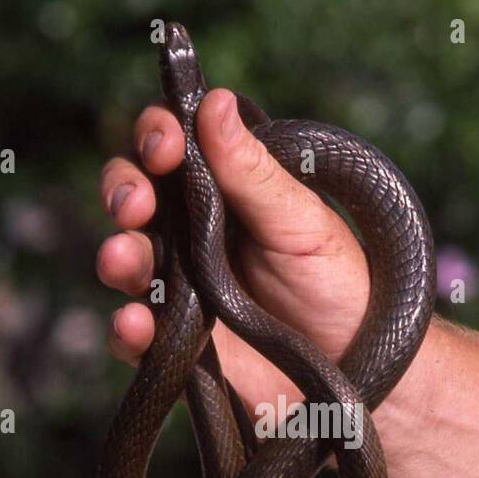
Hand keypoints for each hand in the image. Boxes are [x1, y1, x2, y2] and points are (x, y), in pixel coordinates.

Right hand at [96, 88, 370, 411]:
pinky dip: (127, 330)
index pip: (174, 150)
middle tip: (135, 205)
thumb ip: (255, 174)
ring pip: (126, 262)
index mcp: (226, 194)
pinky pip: (135, 336)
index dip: (158, 136)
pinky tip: (136, 325)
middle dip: (124, 192)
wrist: (361, 375)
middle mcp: (195, 236)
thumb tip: (215, 102)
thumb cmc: (342, 290)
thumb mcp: (304, 226)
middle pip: (135, 198)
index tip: (165, 146)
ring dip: (117, 255)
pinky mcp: (177, 346)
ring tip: (123, 262)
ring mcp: (181, 290)